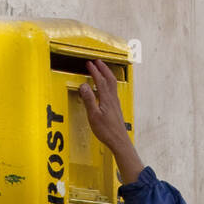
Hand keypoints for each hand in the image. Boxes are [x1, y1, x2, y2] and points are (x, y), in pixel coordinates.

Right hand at [78, 58, 144, 183]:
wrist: (119, 141)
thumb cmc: (107, 131)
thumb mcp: (94, 116)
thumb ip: (88, 100)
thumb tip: (84, 86)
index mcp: (106, 98)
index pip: (100, 80)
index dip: (94, 70)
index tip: (89, 63)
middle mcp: (112, 99)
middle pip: (109, 78)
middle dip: (103, 68)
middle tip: (97, 61)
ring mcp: (115, 103)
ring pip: (112, 84)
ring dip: (107, 74)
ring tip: (102, 70)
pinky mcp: (116, 109)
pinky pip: (113, 91)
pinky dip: (108, 84)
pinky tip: (106, 88)